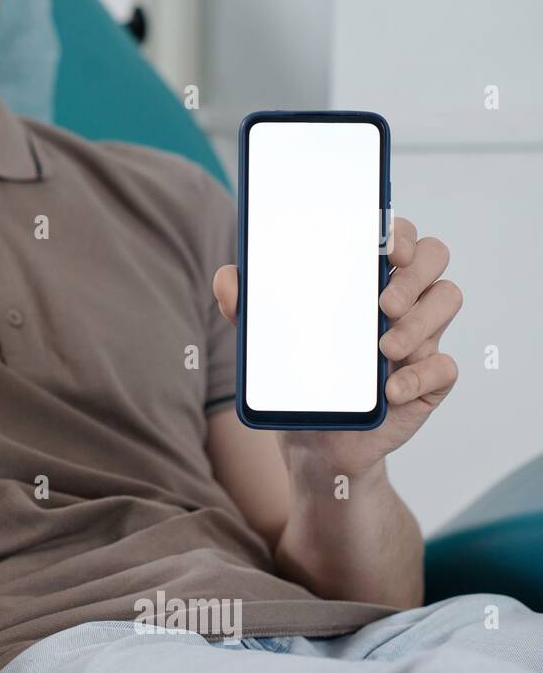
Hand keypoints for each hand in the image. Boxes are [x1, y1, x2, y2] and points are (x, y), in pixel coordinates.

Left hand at [212, 217, 461, 476]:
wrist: (315, 441)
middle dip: (415, 273)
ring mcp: (420, 336)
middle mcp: (401, 299)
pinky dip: (420, 376)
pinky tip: (391, 390)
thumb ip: (247, 308)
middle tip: (383, 302)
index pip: (396, 235)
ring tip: (384, 348)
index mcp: (366, 278)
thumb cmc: (301, 376)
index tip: (385, 246)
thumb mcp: (269, 341)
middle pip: (434, 256)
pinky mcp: (429, 378)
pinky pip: (445, 367)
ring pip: (447, 300)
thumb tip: (225, 279)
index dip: (399, 232)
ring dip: (419, 322)